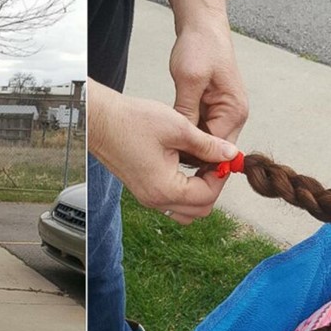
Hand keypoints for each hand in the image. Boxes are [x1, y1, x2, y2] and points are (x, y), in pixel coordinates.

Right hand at [87, 79, 240, 223]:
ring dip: (200, 191)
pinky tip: (186, 164)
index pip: (207, 196)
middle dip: (213, 186)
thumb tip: (230, 154)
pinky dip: (186, 189)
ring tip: (202, 163)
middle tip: (216, 160)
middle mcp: (155, 199)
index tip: (226, 157)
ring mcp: (148, 197)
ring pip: (186, 210)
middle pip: (200, 210)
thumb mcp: (178, 128)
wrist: (100, 120)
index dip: (221, 176)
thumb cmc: (131, 121)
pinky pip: (173, 201)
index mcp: (165, 189)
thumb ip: (208, 145)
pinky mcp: (144, 190)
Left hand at [169, 19, 248, 158]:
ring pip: (205, 141)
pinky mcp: (214, 109)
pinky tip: (168, 134)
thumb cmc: (200, 47)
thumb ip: (187, 111)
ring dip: (188, 143)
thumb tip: (183, 140)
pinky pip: (201, 129)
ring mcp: (225, 113)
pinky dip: (187, 132)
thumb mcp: (189, 80)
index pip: (217, 150)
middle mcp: (234, 116)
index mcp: (234, 112)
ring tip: (163, 148)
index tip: (169, 163)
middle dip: (191, 153)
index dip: (194, 158)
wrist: (203, 27)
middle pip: (213, 149)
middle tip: (162, 158)